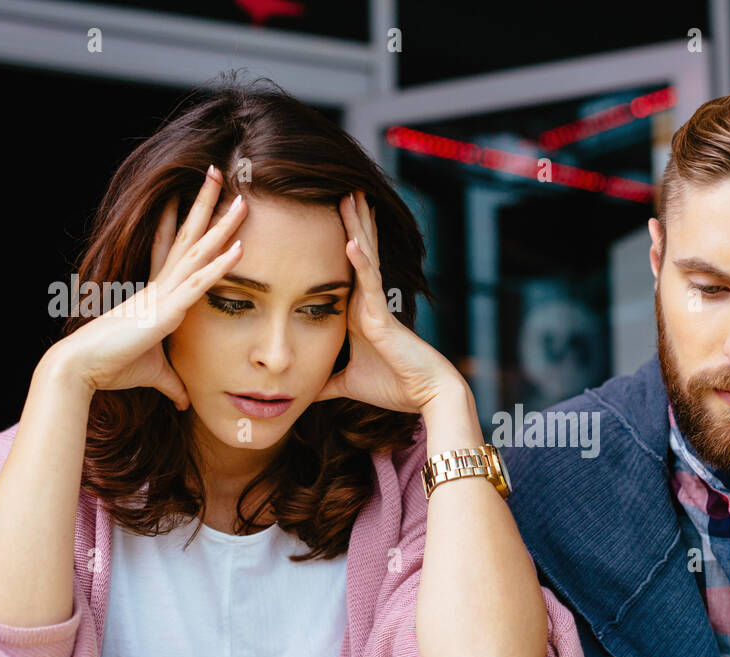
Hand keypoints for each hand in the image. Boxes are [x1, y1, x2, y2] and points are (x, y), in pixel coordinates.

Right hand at [49, 164, 246, 409]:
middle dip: (208, 204)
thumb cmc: (114, 367)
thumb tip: (186, 402)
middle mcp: (162, 285)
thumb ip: (174, 384)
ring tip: (243, 199)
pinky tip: (239, 248)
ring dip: (222, 226)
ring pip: (199, 251)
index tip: (203, 197)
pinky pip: (199, 284)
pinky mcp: (165, 311)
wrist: (81, 369)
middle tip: (222, 172)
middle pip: (192, 236)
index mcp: (159, 293)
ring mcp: (164, 294)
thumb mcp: (155, 375)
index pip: (180, 249)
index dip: (192, 222)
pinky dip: (220, 267)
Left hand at [315, 189, 462, 412]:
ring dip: (357, 226)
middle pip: (358, 254)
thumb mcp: (347, 383)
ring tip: (351, 194)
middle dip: (352, 222)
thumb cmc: (394, 387)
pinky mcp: (382, 317)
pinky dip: (361, 262)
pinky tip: (352, 240)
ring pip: (365, 258)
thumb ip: (326, 383)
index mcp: (359, 313)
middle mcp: (368, 303)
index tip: (328, 214)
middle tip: (343, 188)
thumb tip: (304, 390)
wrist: (425, 395)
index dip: (344, 240)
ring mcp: (376, 306)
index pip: (346, 270)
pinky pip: (370, 284)